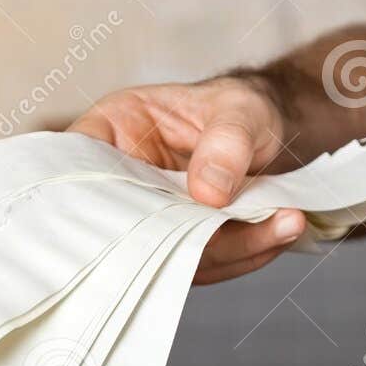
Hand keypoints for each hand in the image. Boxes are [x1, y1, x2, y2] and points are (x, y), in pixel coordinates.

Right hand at [69, 77, 305, 283]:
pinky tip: (280, 233)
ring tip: (283, 226)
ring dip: (229, 250)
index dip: (100, 203)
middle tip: (242, 233)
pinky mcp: (179, 241)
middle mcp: (121, 179)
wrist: (267, 127)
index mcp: (110, 133)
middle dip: (188, 238)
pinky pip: (203, 260)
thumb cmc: (240, 105)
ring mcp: (150, 216)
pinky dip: (245, 253)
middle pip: (129, 226)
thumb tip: (208, 193)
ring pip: (171, 253)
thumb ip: (226, 142)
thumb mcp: (240, 108)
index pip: (82, 171)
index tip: (156, 219)